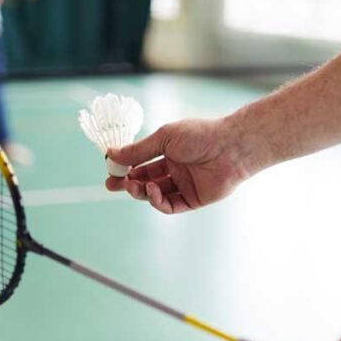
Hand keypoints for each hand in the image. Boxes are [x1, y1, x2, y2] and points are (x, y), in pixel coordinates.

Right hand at [105, 117, 258, 214]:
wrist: (230, 147)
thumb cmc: (200, 135)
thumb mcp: (164, 139)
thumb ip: (139, 150)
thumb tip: (112, 154)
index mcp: (170, 151)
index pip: (142, 162)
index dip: (126, 167)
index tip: (110, 169)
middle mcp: (176, 169)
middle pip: (146, 180)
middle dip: (128, 183)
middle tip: (112, 185)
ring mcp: (184, 185)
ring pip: (155, 194)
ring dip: (141, 192)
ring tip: (133, 186)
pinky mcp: (193, 200)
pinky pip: (170, 205)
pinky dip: (158, 202)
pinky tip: (152, 191)